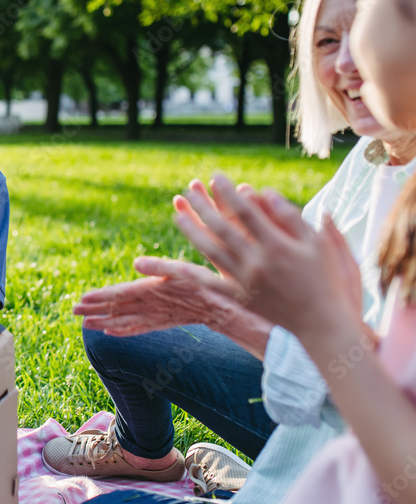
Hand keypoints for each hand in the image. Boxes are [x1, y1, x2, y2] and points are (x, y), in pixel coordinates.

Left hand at [75, 256, 249, 335]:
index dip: (99, 297)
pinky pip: (137, 328)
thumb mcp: (183, 269)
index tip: (80, 300)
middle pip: (116, 309)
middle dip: (94, 310)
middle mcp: (149, 306)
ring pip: (123, 321)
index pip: (118, 295)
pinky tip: (111, 332)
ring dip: (103, 322)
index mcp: (150, 290)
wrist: (223, 310)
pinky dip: (122, 330)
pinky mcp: (162, 322)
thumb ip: (159, 266)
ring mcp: (155, 316)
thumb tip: (135, 262)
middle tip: (72, 312)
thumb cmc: (204, 285)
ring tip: (85, 324)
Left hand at [174, 174, 362, 340]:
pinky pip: (211, 284)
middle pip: (222, 228)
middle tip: (190, 188)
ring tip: (177, 215)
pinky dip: (193, 274)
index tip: (216, 177)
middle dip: (203, 206)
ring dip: (192, 231)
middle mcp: (257, 263)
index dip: (229, 193)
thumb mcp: (319, 245)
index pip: (246, 212)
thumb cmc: (326, 281)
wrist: (323, 325)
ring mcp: (245, 282)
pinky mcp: (240, 299)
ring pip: (211, 251)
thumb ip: (292, 218)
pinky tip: (177, 264)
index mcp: (278, 246)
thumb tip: (266, 192)